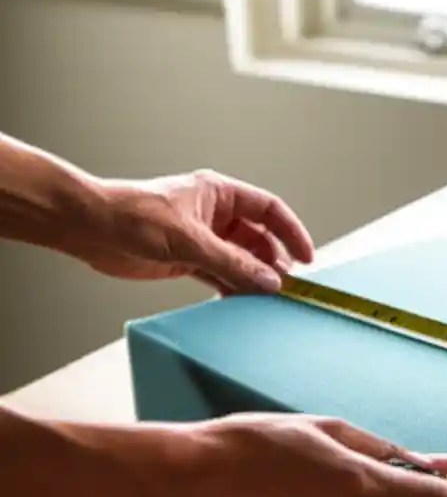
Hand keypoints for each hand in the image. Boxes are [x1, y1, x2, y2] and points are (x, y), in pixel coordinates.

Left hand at [83, 169, 313, 293]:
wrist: (89, 227)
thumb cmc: (132, 215)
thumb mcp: (189, 240)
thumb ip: (232, 262)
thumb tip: (269, 281)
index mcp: (219, 193)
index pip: (269, 210)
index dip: (291, 232)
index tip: (307, 257)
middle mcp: (215, 214)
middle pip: (258, 239)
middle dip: (273, 262)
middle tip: (285, 288)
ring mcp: (203, 238)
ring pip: (241, 259)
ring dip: (253, 278)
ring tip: (265, 300)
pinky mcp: (188, 259)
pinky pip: (221, 274)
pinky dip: (232, 287)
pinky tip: (240, 302)